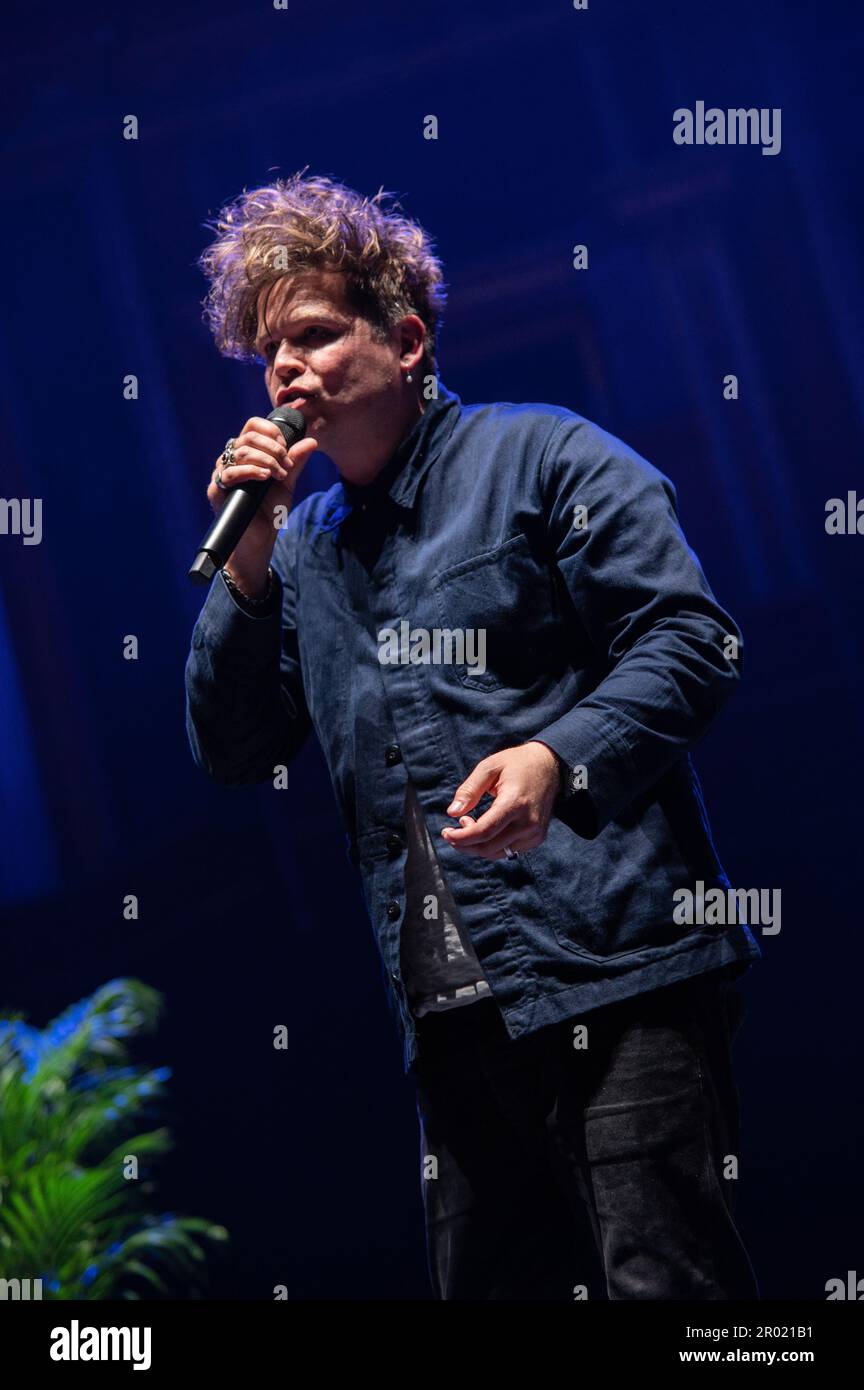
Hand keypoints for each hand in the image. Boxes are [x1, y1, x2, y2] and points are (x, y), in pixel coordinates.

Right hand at [206, 415, 317, 558]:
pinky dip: (250, 471)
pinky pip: (229, 472)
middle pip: (248, 436)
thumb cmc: (270, 510)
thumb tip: (312, 441)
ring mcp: (222, 473)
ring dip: (266, 460)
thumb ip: (296, 462)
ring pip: (241, 452)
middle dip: (272, 448)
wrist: (261, 538)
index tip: (286, 447)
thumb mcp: (287, 482)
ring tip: (278, 476)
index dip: (270, 431)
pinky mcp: (216, 490)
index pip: (252, 426)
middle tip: (286, 465)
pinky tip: (264, 478)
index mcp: (246, 453)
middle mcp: (231, 460)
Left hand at [440, 741, 560, 860]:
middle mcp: (528, 822)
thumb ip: (469, 790)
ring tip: (470, 823)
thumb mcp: (489, 767)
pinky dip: (491, 845)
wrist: (550, 766)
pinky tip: (487, 828)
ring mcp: (534, 833)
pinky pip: (508, 851)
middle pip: (488, 847)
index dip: (461, 837)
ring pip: (496, 853)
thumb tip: (452, 812)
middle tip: (455, 827)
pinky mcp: (537, 838)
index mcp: (515, 803)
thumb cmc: (516, 764)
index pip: (484, 831)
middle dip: (464, 843)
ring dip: (477, 845)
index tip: (446, 833)